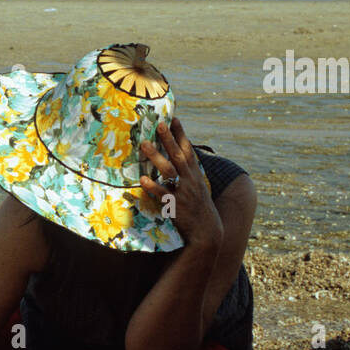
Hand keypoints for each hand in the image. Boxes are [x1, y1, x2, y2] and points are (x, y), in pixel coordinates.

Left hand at [138, 118, 222, 250]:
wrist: (207, 231)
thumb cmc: (198, 207)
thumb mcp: (197, 186)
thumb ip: (187, 172)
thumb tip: (177, 158)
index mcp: (194, 174)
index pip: (188, 149)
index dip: (181, 134)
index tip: (173, 118)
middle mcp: (190, 179)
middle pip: (178, 155)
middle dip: (169, 139)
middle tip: (159, 124)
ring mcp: (183, 191)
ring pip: (169, 171)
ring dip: (156, 157)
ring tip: (144, 144)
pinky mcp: (175, 205)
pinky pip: (163, 194)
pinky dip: (153, 187)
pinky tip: (143, 180)